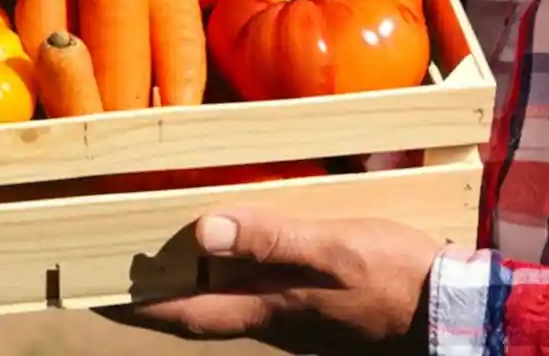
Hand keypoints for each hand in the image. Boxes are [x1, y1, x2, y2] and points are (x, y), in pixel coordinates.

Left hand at [95, 208, 441, 355]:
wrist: (454, 313)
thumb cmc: (393, 280)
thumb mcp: (331, 249)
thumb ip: (270, 239)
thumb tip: (203, 229)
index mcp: (264, 310)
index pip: (181, 313)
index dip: (135, 305)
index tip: (93, 293)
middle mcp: (269, 320)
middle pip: (197, 310)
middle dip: (155, 293)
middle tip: (118, 268)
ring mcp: (294, 317)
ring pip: (226, 300)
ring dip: (191, 280)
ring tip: (164, 250)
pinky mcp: (316, 307)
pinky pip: (258, 292)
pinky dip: (233, 273)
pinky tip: (236, 249)